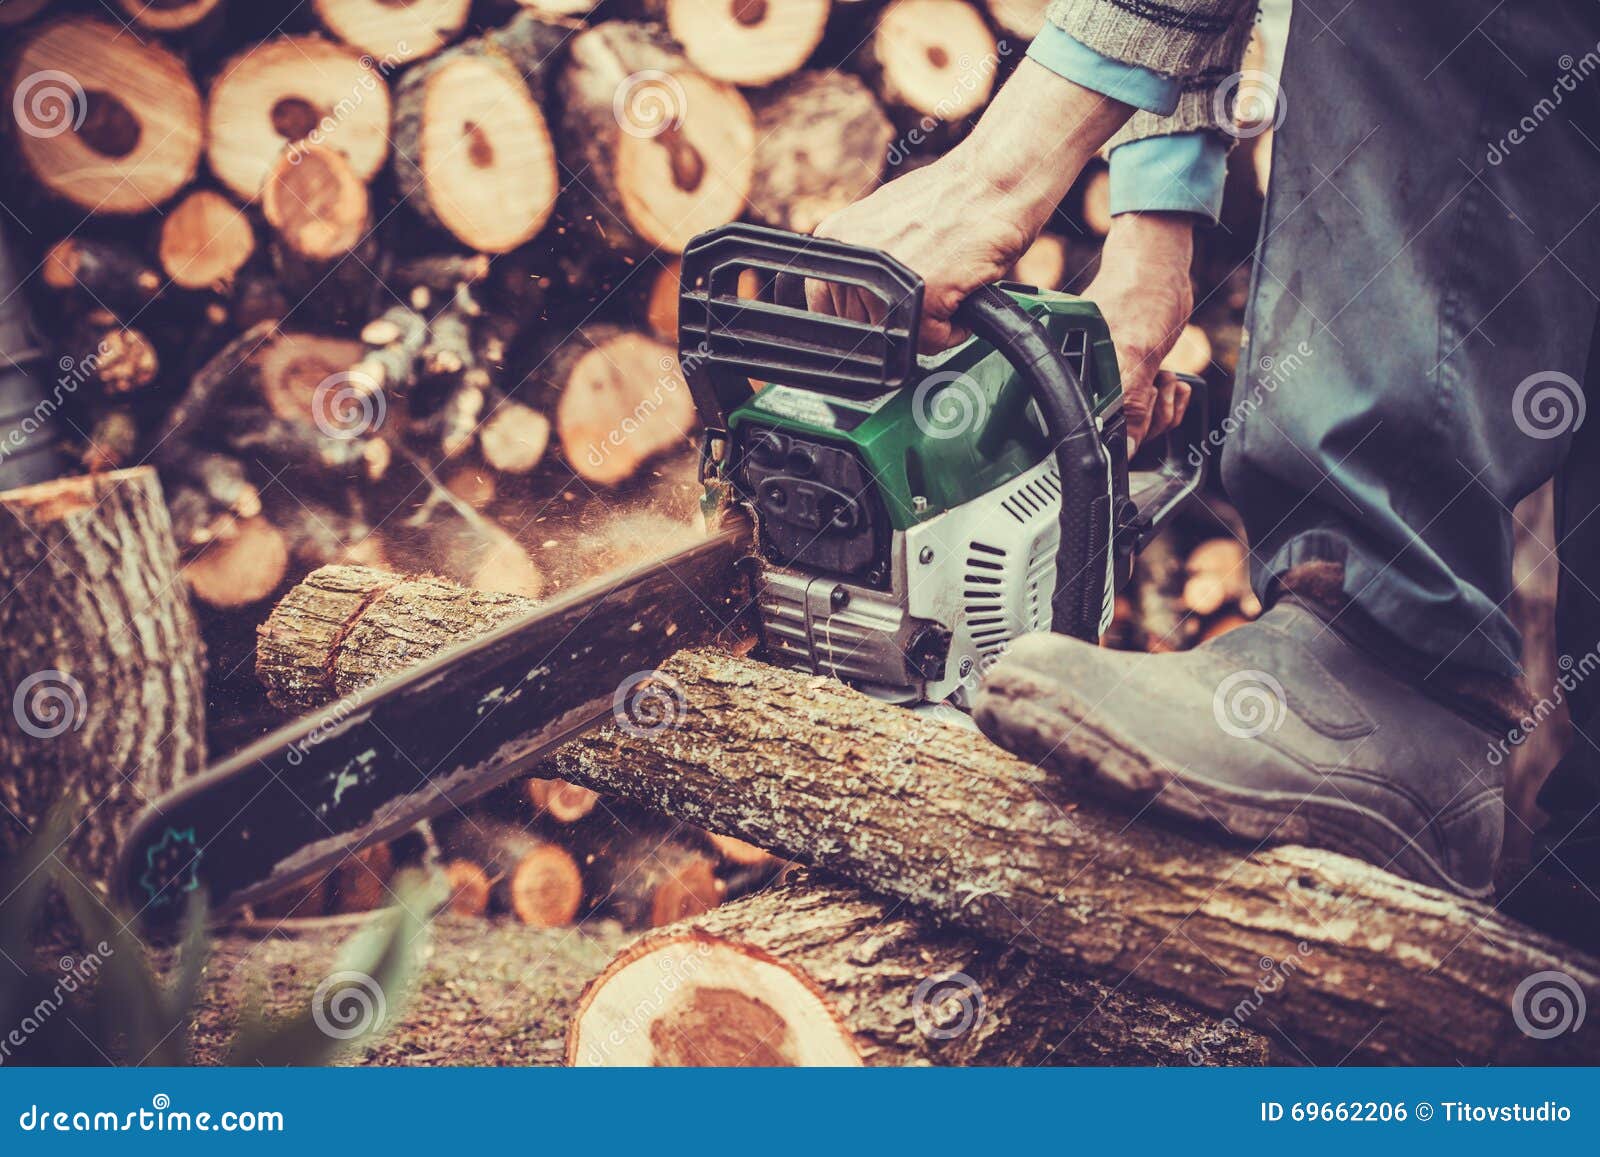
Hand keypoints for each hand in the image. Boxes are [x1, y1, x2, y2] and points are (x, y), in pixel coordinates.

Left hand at [810, 155, 1031, 351]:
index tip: (881, 315)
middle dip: (898, 322)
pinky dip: (954, 329)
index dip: (859, 317)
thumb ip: (865, 264)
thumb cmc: (951, 200)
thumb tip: (857, 306)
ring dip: (926, 326)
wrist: (995, 180)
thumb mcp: (884, 225)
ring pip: (898, 340)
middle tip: (929, 291)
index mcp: (837, 239)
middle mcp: (854, 258)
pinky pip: (933, 342)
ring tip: (947, 287)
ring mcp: (887, 279)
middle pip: (864, 329)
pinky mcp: (923, 298)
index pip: (825, 306)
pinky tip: (962, 293)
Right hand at [1081, 212, 1196, 451]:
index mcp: (1074, 379)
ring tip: (1164, 379)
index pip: (1090, 433)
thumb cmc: (1139, 293)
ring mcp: (1109, 381)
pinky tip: (1170, 382)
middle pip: (1117, 435)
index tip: (1141, 419)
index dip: (1121, 436)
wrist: (1158, 265)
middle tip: (1156, 387)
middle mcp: (1086, 383)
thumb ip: (1129, 404)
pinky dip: (1166, 402)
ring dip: (1161, 408)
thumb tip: (1122, 450)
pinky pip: (1148, 410)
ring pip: (1137, 424)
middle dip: (1148, 418)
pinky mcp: (1128, 377)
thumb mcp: (1137, 354)